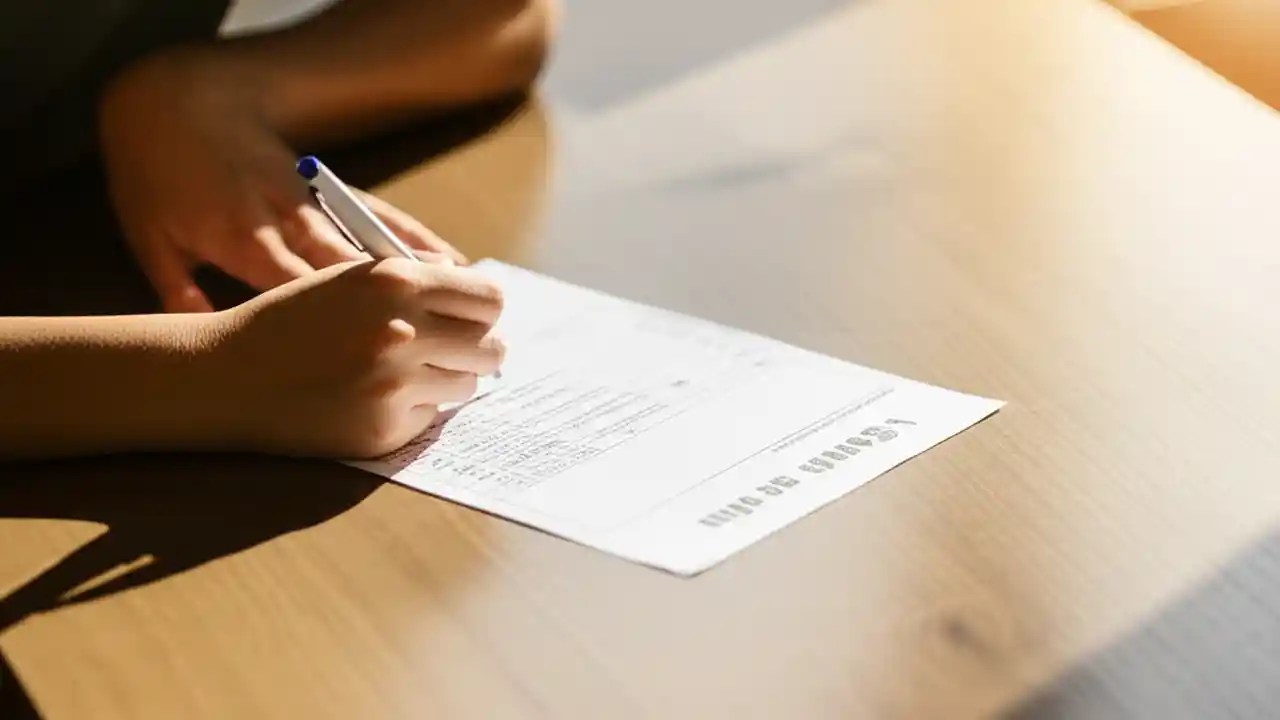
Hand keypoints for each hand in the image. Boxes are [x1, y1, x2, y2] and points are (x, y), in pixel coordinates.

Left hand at [99, 48, 464, 312]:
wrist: (177, 104)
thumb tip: (206, 342)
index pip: (297, 288)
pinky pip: (386, 217)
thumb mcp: (150, 239)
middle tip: (434, 345)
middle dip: (392, 308)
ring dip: (421, 277)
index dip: (336, 323)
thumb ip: (179, 294)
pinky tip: (456, 265)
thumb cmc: (157, 177)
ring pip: (377, 242)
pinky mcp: (335, 189)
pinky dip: (421, 241)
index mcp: (243, 236)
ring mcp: (319, 200)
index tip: (371, 358)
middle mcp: (290, 218)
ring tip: (465, 311)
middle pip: (350, 268)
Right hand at [205, 257, 503, 457]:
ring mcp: (395, 384)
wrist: (228, 374)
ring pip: (464, 385)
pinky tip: (365, 400)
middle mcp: (403, 331)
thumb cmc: (295, 320)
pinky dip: (408, 411)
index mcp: (398, 282)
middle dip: (473, 350)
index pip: (489, 299)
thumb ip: (416, 280)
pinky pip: (428, 418)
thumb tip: (479, 293)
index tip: (468, 318)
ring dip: (441, 381)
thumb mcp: (352, 278)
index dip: (482, 310)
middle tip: (444, 352)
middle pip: (491, 347)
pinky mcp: (383, 429)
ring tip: (394, 373)